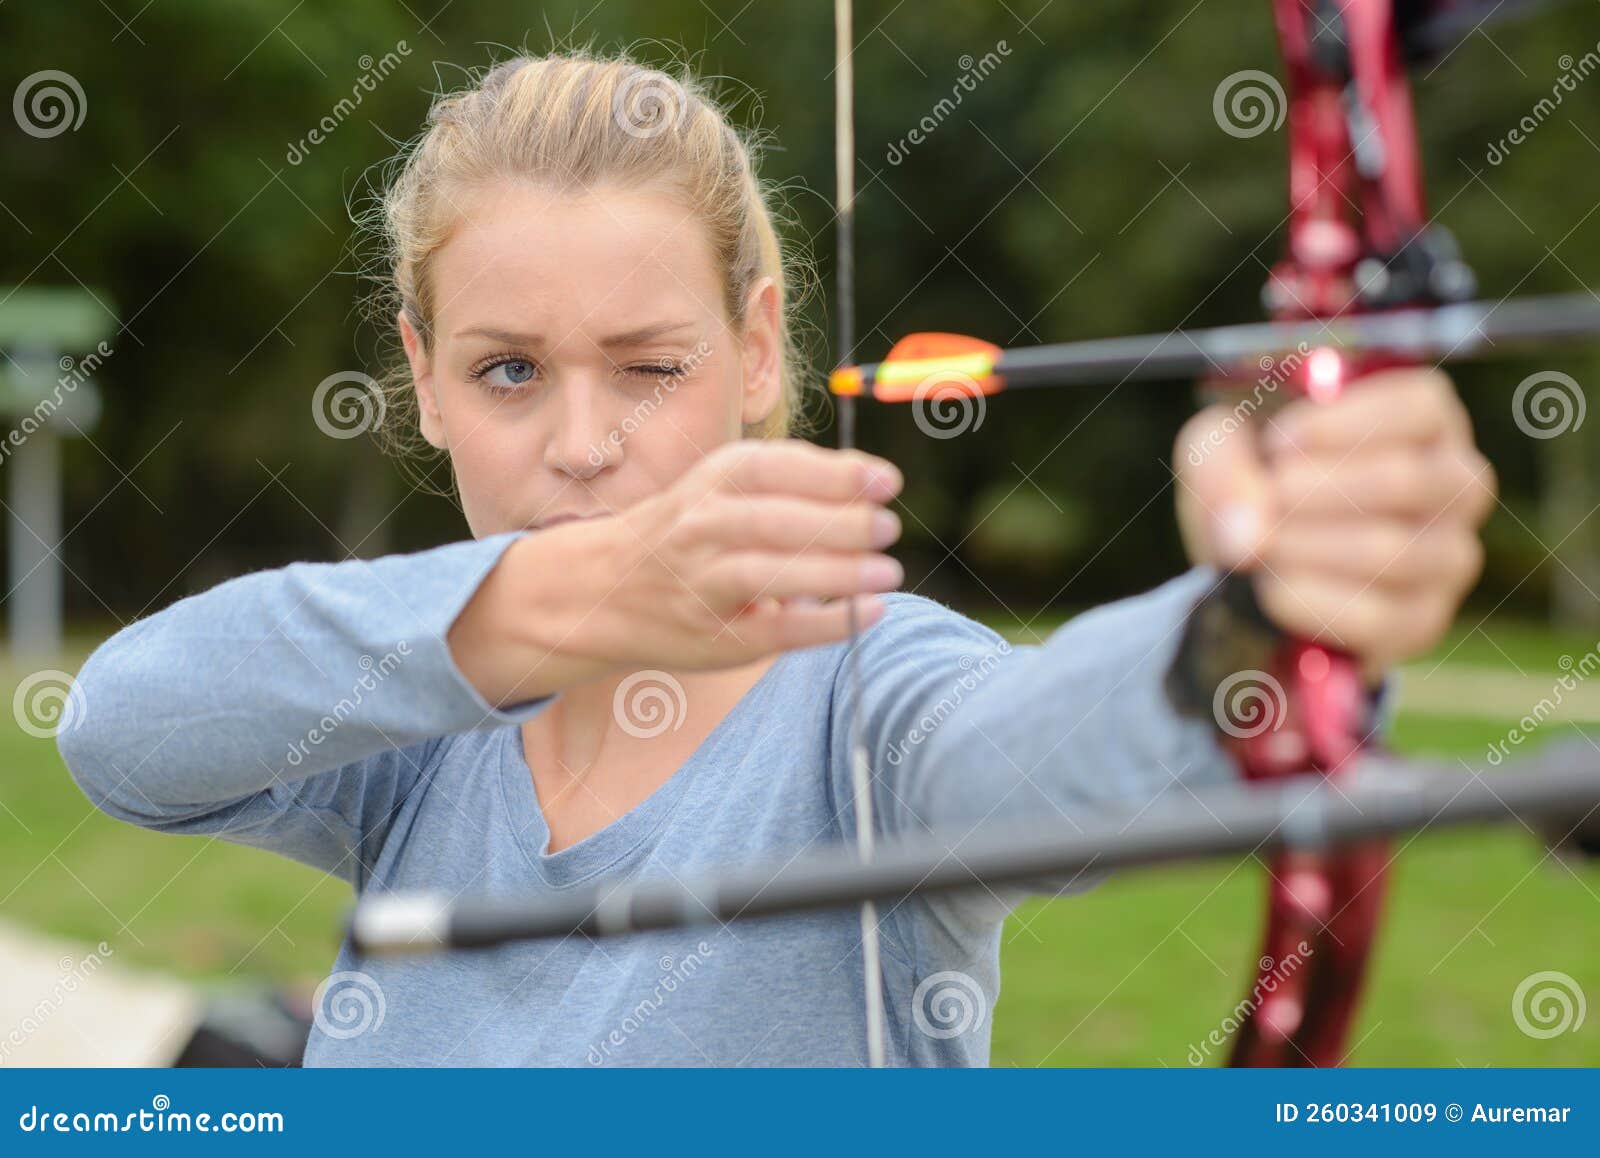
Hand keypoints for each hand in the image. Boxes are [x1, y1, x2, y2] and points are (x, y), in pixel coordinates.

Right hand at [601, 438, 904, 666]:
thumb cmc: (690, 533)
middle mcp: (701, 528)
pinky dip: (825, 623)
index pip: (774, 469)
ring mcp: (702, 583)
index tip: (887, 482)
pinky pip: (774, 630)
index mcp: (712, 482)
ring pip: (767, 574)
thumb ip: (792, 482)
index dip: (834, 474)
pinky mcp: (715, 635)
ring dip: (833, 573)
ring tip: (887, 571)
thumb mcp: (724, 488)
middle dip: (839, 523)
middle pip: (773, 521)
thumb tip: (874, 483)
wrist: (604, 589)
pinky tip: (868, 614)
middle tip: (889, 527)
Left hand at [1174, 368, 1496, 681]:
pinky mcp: (1424, 618)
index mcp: (1424, 421)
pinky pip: (1379, 616)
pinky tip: (1272, 588)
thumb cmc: (1257, 484)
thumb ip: (1219, 456)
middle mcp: (1457, 484)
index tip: (1277, 444)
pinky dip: (1311, 601)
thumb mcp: (1224, 449)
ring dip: (1307, 546)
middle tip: (1265, 500)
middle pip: (1408, 478)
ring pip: (1393, 550)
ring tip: (1259, 544)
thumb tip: (1247, 523)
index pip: (1420, 407)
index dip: (1342, 424)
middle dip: (1315, 491)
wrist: (1255, 567)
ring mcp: (1449, 555)